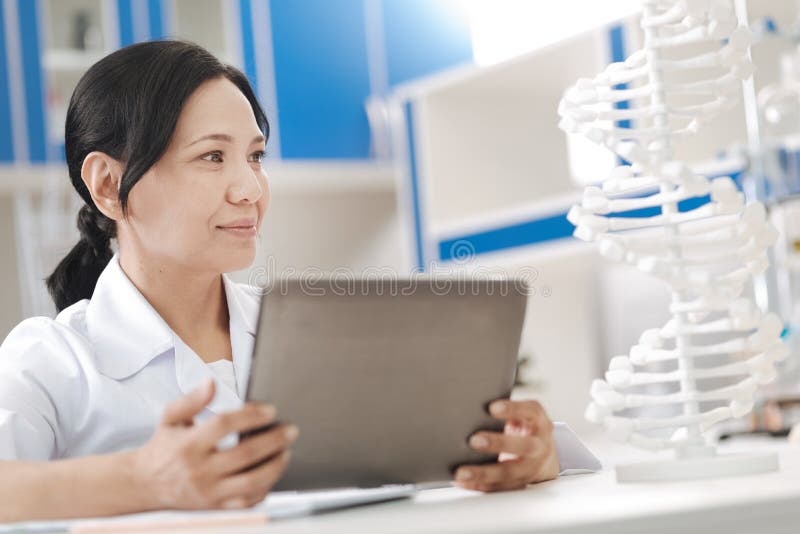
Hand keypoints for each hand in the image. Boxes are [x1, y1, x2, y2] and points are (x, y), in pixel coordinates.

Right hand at [128, 380, 297, 509]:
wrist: (145, 484)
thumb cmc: (164, 445)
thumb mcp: (171, 417)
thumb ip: (192, 399)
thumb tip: (211, 382)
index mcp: (188, 444)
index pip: (224, 426)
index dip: (250, 416)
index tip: (271, 410)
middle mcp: (199, 470)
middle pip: (244, 455)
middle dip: (274, 441)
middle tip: (291, 430)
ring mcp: (208, 492)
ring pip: (250, 483)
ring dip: (275, 466)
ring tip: (287, 452)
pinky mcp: (215, 507)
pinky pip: (246, 502)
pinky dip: (265, 488)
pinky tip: (273, 473)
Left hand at [454, 399, 558, 491]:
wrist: (543, 455)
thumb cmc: (523, 428)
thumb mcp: (521, 414)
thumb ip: (503, 410)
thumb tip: (469, 404)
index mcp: (539, 422)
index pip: (530, 411)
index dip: (513, 409)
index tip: (491, 407)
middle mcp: (539, 445)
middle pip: (524, 446)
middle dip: (498, 444)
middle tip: (473, 440)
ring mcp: (532, 468)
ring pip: (509, 473)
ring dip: (484, 473)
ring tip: (461, 472)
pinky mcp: (520, 483)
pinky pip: (500, 487)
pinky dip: (480, 485)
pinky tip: (463, 482)